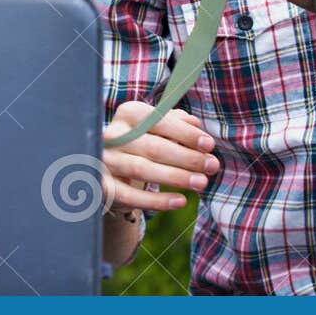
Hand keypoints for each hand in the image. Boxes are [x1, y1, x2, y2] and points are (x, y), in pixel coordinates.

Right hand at [101, 103, 219, 212]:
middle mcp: (112, 135)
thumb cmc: (142, 145)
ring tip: (201, 183)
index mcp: (127, 113)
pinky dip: (157, 200)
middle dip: (187, 157)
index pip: (158, 120)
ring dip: (175, 177)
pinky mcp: (104, 186)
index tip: (209, 145)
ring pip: (141, 169)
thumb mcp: (157, 129)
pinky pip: (131, 195)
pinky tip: (180, 201)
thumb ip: (176, 123)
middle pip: (153, 146)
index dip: (185, 133)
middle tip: (212, 166)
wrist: (111, 171)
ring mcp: (105, 160)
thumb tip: (196, 125)